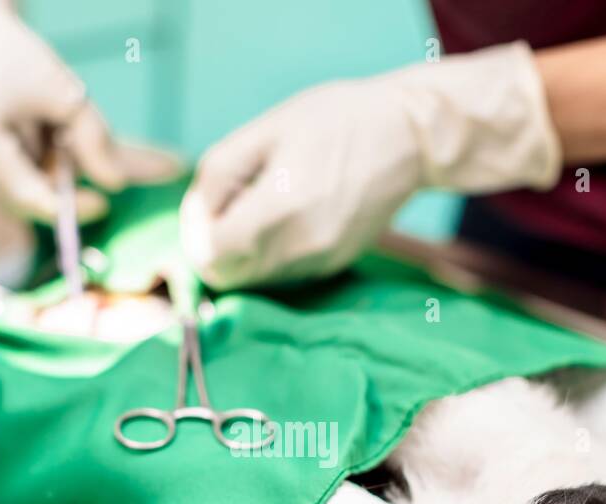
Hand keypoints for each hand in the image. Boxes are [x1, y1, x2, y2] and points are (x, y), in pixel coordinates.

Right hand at [0, 0, 177, 222]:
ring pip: (6, 197)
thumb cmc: (15, 58)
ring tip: (29, 126)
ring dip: (30, 175)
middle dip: (50, 185)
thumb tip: (115, 185)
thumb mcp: (65, 94)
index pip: (26, 196)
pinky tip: (6, 133)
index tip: (102, 205)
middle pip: (18, 201)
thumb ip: (95, 141)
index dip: (67, 208)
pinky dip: (11, 171)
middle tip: (65, 146)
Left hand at [181, 43, 561, 289]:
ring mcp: (318, 263)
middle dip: (213, 246)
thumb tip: (197, 213)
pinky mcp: (332, 267)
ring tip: (262, 203)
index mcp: (279, 210)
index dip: (195, 232)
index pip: (209, 255)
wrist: (409, 137)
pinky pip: (281, 274)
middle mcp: (299, 248)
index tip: (206, 203)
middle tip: (226, 206)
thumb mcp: (266, 129)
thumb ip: (220, 174)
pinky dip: (268, 253)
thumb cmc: (336, 120)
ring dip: (241, 251)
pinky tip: (285, 214)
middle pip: (227, 277)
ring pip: (253, 280)